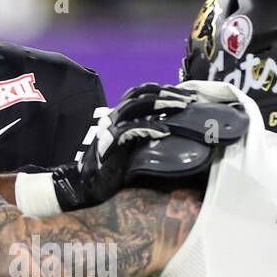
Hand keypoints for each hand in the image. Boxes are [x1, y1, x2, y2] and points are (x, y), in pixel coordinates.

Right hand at [50, 87, 189, 210]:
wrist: (87, 186)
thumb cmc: (111, 168)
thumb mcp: (132, 145)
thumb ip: (143, 131)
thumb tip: (167, 123)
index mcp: (119, 115)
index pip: (142, 92)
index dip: (164, 90)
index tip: (186, 95)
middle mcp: (113, 117)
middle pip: (141, 93)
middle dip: (167, 92)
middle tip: (189, 98)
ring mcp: (110, 127)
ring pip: (136, 104)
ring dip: (161, 103)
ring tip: (182, 107)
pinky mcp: (109, 142)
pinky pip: (131, 129)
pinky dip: (150, 127)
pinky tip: (166, 131)